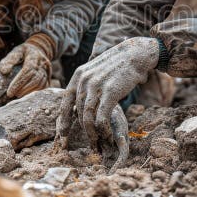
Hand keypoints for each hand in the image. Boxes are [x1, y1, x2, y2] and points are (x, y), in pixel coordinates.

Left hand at [0, 33, 54, 97]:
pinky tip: (25, 95)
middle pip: (35, 79)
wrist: (38, 51)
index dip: (19, 82)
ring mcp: (47, 70)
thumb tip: (4, 71)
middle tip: (13, 95)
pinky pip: (43, 87)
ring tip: (18, 95)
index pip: (28, 70)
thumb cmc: (24, 53)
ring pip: (40, 84)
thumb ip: (9, 60)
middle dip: (23, 89)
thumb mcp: (15, 52)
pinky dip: (34, 92)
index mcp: (34, 55)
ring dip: (28, 92)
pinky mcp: (48, 77)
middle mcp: (43, 63)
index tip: (9, 92)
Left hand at [56, 37, 159, 151]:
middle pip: (78, 112)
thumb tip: (81, 103)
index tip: (62, 135)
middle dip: (83, 130)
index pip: (66, 102)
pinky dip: (102, 129)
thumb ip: (86, 84)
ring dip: (92, 133)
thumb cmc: (116, 65)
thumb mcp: (95, 70)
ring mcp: (96, 86)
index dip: (63, 120)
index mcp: (78, 75)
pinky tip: (107, 135)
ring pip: (87, 117)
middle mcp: (84, 80)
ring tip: (98, 142)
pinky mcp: (110, 92)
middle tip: (90, 142)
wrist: (134, 54)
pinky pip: (101, 117)